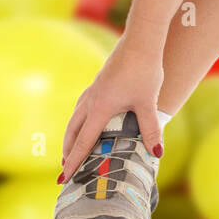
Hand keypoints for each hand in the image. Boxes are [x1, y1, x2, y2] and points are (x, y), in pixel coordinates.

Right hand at [58, 37, 165, 185]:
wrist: (141, 41)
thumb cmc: (144, 70)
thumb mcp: (148, 103)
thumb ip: (150, 129)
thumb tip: (156, 154)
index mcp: (100, 107)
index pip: (83, 141)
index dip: (73, 161)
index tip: (63, 177)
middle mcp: (92, 99)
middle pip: (73, 130)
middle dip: (67, 150)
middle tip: (64, 169)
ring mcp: (94, 89)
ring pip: (75, 117)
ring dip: (71, 135)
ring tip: (70, 149)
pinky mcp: (100, 82)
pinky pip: (82, 106)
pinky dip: (79, 120)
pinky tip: (87, 121)